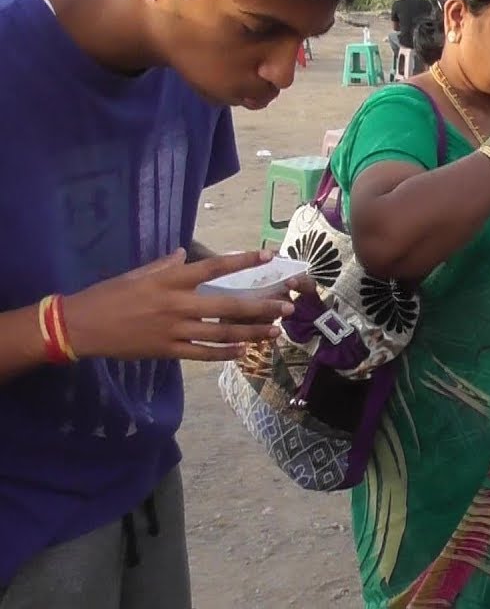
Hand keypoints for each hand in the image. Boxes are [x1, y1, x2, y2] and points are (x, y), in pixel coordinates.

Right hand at [63, 250, 293, 361]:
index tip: (268, 257)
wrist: (80, 326)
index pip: (213, 267)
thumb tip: (184, 255)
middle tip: (287, 307)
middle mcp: (176, 304)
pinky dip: (225, 354)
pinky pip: (202, 354)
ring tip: (275, 332)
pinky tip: (243, 352)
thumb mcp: (137, 274)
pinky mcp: (167, 351)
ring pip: (222, 333)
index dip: (242, 261)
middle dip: (261, 307)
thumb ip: (165, 266)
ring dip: (251, 333)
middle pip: (228, 305)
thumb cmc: (108, 295)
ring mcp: (173, 330)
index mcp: (169, 280)